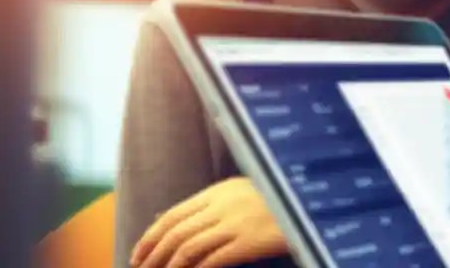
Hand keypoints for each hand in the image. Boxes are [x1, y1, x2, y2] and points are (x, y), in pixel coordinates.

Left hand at [131, 177, 287, 267]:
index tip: (138, 254)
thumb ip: (209, 205)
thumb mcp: (241, 194)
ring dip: (167, 267)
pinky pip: (211, 260)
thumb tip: (165, 217)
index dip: (149, 236)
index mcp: (220, 190)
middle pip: (175, 232)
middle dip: (152, 255)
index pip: (173, 214)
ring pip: (187, 248)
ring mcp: (236, 222)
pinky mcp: (248, 242)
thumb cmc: (277, 203)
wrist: (311, 206)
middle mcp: (224, 204)